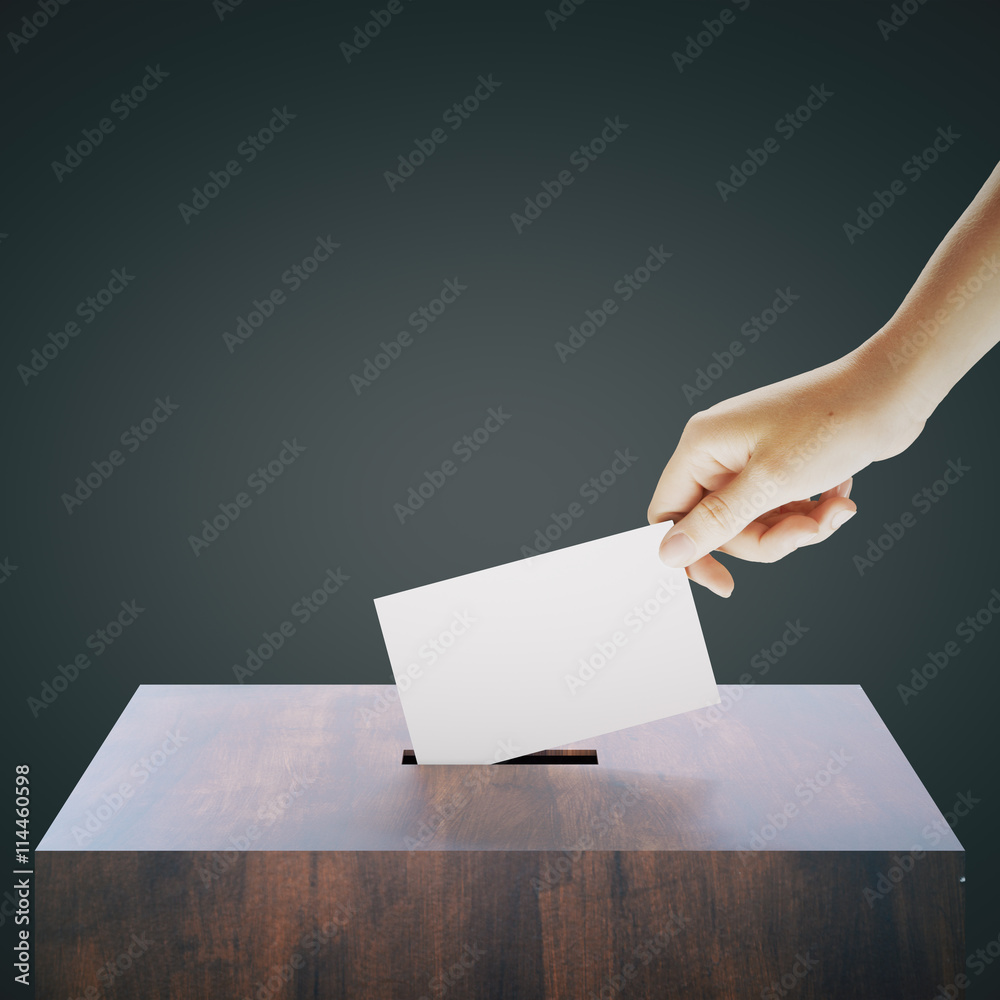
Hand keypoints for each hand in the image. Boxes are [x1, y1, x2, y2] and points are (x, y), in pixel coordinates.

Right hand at [647, 349, 928, 596]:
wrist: (891, 391)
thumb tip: (667, 554)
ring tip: (835, 510)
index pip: (668, 514)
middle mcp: (718, 451)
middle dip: (768, 538)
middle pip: (719, 526)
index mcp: (701, 447)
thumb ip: (715, 522)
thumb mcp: (770, 483)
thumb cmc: (833, 423)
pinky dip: (809, 513)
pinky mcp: (778, 463)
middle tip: (809, 532)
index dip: (691, 554)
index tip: (724, 583)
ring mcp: (748, 457)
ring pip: (754, 522)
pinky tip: (838, 497)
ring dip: (797, 527)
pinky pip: (777, 509)